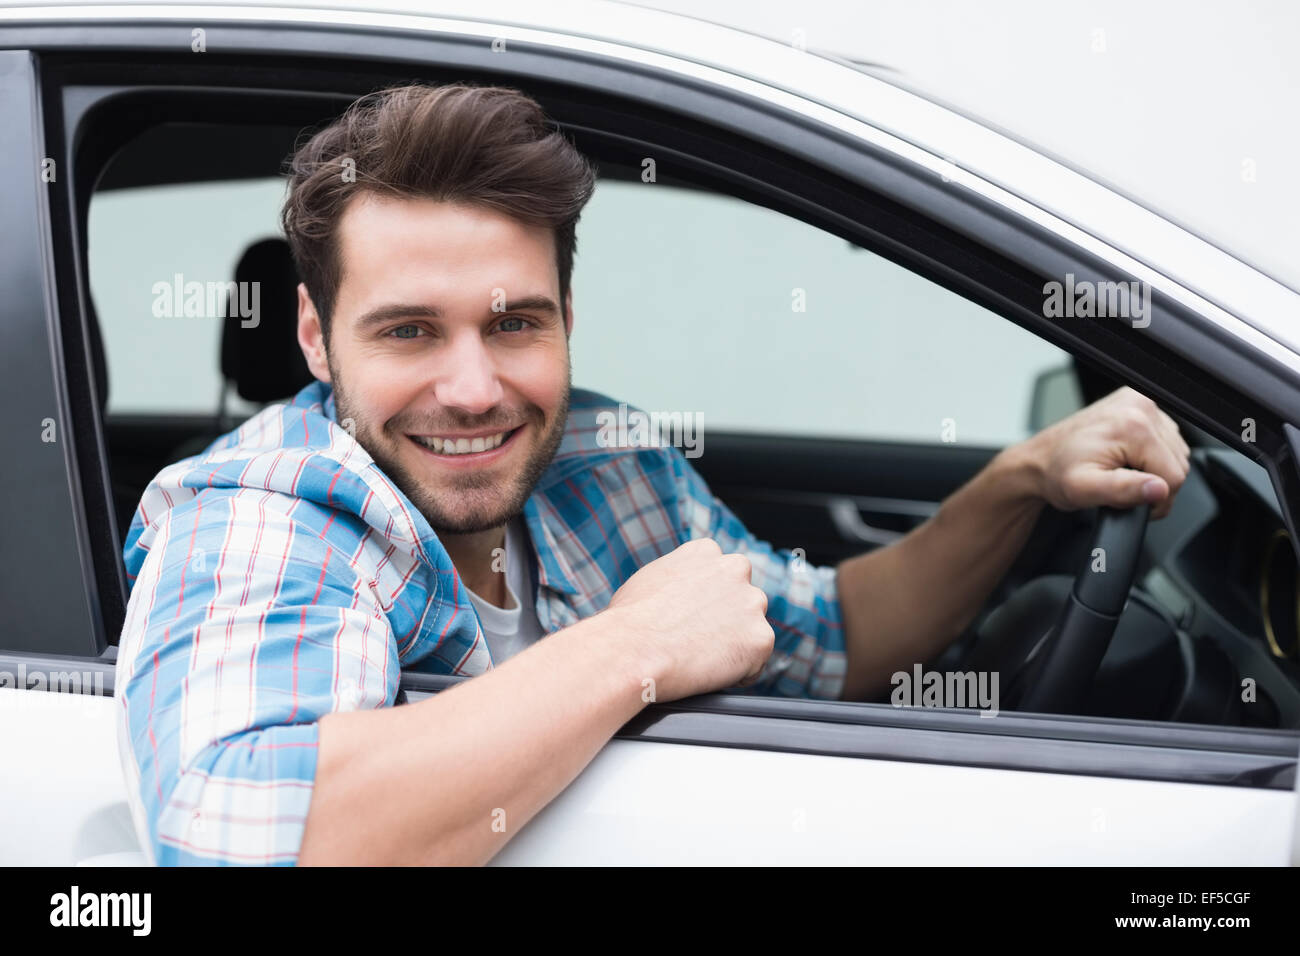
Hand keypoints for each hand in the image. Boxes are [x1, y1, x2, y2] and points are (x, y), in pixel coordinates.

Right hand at [604, 537, 774, 700]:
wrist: (632, 650)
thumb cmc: (629, 620)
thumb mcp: (650, 579)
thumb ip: (677, 578)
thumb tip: (678, 593)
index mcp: (705, 551)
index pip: (721, 575)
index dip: (709, 601)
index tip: (695, 619)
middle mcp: (735, 569)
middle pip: (743, 598)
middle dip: (729, 620)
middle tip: (700, 642)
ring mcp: (752, 604)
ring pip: (752, 629)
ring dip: (735, 645)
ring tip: (701, 661)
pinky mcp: (760, 638)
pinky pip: (756, 662)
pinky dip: (739, 673)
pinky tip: (710, 675)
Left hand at [1025, 386, 1190, 518]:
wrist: (1040, 459)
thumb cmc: (1057, 473)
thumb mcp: (1085, 490)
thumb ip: (1124, 490)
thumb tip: (1159, 489)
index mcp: (1133, 425)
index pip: (1174, 476)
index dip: (1155, 499)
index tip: (1129, 500)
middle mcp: (1140, 406)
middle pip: (1178, 464)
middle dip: (1152, 484)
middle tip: (1120, 486)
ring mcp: (1140, 402)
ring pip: (1175, 453)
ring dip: (1152, 469)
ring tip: (1120, 472)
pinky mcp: (1139, 405)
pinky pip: (1165, 440)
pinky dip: (1150, 456)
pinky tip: (1124, 459)